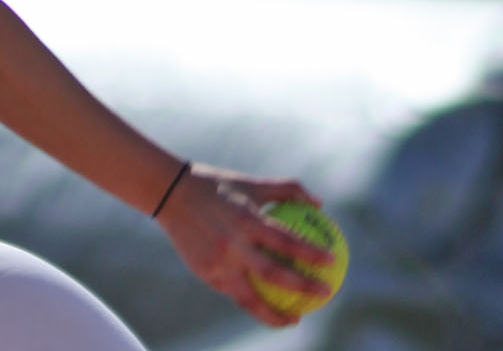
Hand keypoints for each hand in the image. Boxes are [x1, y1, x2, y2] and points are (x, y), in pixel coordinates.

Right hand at [153, 164, 335, 326]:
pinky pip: (232, 291)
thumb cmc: (217, 185)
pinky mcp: (204, 272)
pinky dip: (250, 299)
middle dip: (302, 288)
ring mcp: (216, 262)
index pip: (286, 241)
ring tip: (293, 319)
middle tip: (324, 295)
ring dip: (273, 313)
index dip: (312, 253)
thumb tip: (319, 203)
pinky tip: (264, 304)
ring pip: (249, 298)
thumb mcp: (252, 183)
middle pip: (273, 274)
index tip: (332, 263)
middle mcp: (232, 244)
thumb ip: (287, 190)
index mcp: (246, 219)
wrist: (170, 193)